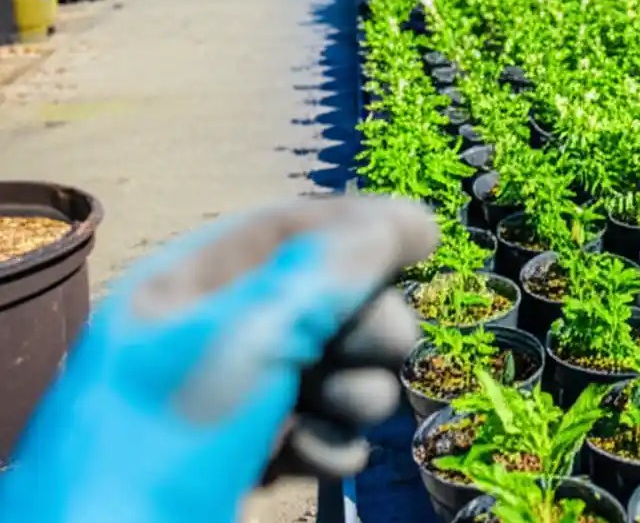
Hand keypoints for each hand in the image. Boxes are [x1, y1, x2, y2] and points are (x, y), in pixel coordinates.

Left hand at [0, 196, 438, 522]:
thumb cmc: (170, 435)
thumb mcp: (251, 334)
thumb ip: (332, 270)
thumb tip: (409, 220)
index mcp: (191, 284)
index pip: (292, 228)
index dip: (362, 228)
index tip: (429, 239)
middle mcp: (216, 334)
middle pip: (328, 300)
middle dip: (366, 325)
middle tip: (385, 348)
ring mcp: (237, 400)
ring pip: (336, 372)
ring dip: (353, 393)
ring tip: (333, 416)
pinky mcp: (257, 456)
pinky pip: (323, 431)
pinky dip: (329, 444)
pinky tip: (310, 460)